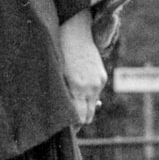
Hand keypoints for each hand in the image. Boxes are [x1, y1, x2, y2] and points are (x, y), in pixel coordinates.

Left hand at [59, 10, 105, 126]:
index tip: (62, 130)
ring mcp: (99, 81)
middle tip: (65, 124)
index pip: (79, 118)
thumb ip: (61, 95)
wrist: (74, 29)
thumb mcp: (56, 75)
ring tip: (70, 108)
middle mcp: (92, 86)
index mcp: (78, 87)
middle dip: (78, 121)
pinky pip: (95, 94)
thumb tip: (64, 114)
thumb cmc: (57, 51)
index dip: (71, 127)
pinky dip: (87, 97)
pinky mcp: (102, 75)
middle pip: (88, 116)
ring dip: (83, 109)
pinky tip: (77, 93)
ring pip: (92, 105)